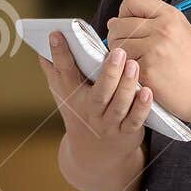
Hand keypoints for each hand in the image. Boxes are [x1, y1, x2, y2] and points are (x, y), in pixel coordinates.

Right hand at [38, 30, 154, 167]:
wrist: (95, 156)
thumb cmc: (81, 114)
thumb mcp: (65, 96)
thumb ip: (56, 72)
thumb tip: (42, 48)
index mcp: (73, 98)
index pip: (65, 73)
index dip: (59, 54)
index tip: (57, 33)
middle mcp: (90, 112)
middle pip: (99, 93)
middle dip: (108, 73)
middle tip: (118, 52)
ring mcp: (108, 124)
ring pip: (118, 106)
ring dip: (127, 86)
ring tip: (134, 65)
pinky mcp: (127, 133)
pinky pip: (135, 120)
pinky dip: (141, 107)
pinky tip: (148, 92)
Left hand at [104, 0, 190, 121]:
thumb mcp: (179, 31)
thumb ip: (150, 21)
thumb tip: (112, 22)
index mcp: (171, 15)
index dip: (125, 13)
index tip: (132, 26)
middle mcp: (162, 28)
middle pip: (118, 24)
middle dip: (118, 37)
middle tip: (132, 49)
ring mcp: (154, 49)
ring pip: (115, 45)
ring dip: (120, 56)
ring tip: (137, 62)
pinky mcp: (147, 71)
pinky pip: (121, 66)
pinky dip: (126, 72)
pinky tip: (141, 76)